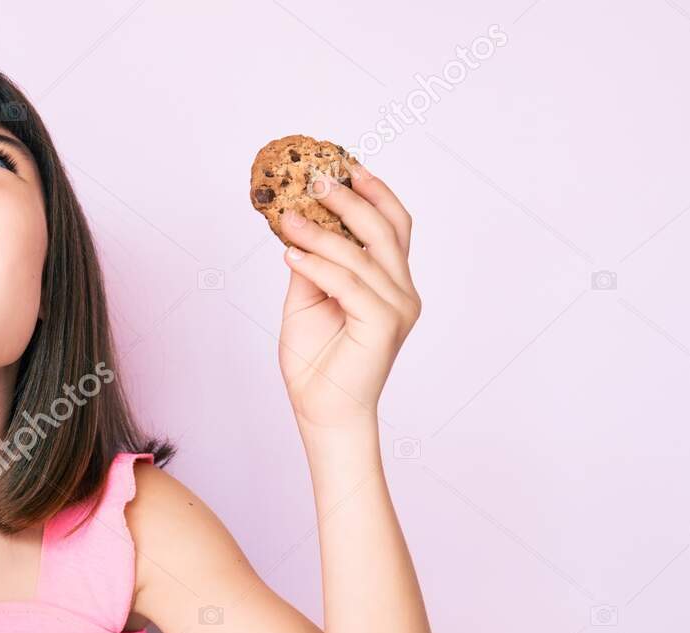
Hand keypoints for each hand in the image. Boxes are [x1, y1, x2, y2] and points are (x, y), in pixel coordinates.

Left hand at [276, 164, 420, 432]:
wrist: (322, 411)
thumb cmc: (317, 362)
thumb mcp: (307, 300)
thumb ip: (312, 265)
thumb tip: (299, 225)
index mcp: (391, 283)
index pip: (391, 226)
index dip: (373, 191)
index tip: (345, 164)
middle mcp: (402, 291)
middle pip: (384, 229)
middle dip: (350, 199)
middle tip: (317, 178)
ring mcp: (398, 308)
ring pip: (360, 255)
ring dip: (321, 231)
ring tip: (287, 217)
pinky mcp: (383, 324)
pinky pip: (347, 283)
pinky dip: (318, 265)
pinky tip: (291, 253)